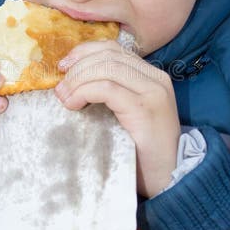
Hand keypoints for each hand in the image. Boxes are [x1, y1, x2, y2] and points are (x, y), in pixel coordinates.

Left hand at [54, 41, 179, 197]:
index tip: (64, 67)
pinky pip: (107, 88)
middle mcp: (156, 78)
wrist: (169, 179)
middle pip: (108, 54)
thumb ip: (111, 94)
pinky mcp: (144, 108)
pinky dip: (84, 91)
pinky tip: (74, 104)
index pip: (114, 49)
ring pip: (107, 67)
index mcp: (151, 76)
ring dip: (78, 79)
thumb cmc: (143, 152)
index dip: (84, 53)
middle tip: (60, 88)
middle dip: (78, 67)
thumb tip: (71, 80)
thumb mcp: (126, 115)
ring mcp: (152, 92)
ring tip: (64, 97)